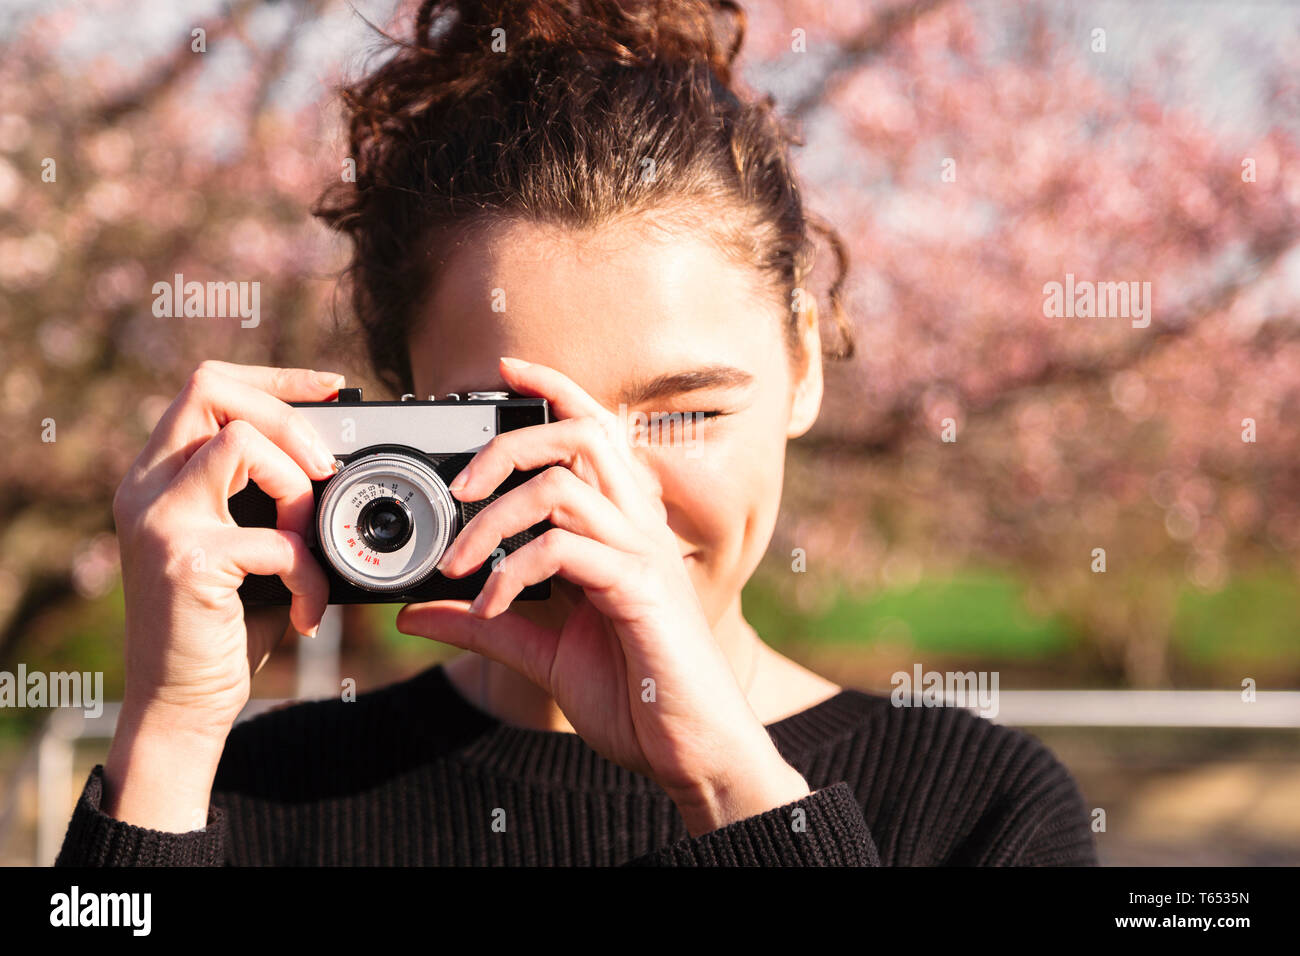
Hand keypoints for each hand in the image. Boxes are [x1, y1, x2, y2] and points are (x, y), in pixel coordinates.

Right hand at [105, 361, 338, 829]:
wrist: (182, 705)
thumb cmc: (224, 627)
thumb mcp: (245, 546)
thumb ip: (268, 498)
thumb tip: (339, 458)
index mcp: (158, 477)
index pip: (206, 386)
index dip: (275, 377)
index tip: (332, 388)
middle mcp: (146, 488)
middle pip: (211, 390)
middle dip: (288, 416)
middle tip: (326, 469)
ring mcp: (159, 520)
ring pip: (241, 442)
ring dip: (298, 488)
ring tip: (309, 543)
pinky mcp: (185, 560)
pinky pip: (276, 537)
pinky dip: (311, 573)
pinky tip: (308, 609)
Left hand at [397, 357, 809, 834]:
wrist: (691, 751)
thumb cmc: (635, 695)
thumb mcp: (541, 653)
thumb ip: (485, 623)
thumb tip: (416, 610)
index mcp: (623, 529)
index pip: (594, 433)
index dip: (554, 390)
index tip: (505, 372)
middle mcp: (638, 527)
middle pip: (580, 435)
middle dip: (509, 444)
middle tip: (458, 490)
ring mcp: (643, 554)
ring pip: (563, 486)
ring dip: (493, 518)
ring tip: (455, 563)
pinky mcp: (640, 589)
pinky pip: (564, 550)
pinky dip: (511, 573)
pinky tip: (489, 607)